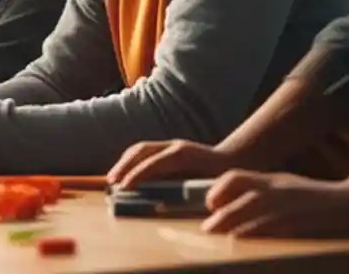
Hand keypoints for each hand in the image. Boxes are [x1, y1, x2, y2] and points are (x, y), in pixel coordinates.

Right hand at [108, 140, 240, 189]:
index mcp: (186, 154)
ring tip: (112, 179)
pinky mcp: (167, 149)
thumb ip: (190, 196)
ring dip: (123, 163)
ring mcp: (170, 145)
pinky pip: (143, 152)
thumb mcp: (211, 189)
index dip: (138, 174)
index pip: (155, 161)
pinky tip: (123, 175)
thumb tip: (164, 203)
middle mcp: (175, 146)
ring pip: (140, 149)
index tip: (125, 188)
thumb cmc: (223, 180)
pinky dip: (129, 162)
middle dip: (125, 166)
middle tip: (112, 183)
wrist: (235, 161)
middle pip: (142, 150)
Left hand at [200, 170, 348, 236]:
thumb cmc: (319, 200)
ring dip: (232, 228)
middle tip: (209, 230)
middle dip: (220, 216)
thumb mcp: (287, 188)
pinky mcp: (298, 225)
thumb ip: (262, 193)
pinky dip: (254, 238)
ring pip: (248, 214)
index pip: (234, 177)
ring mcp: (287, 208)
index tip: (211, 205)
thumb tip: (236, 206)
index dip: (217, 190)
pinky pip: (269, 231)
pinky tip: (243, 247)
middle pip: (237, 199)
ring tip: (220, 240)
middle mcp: (276, 190)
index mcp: (271, 179)